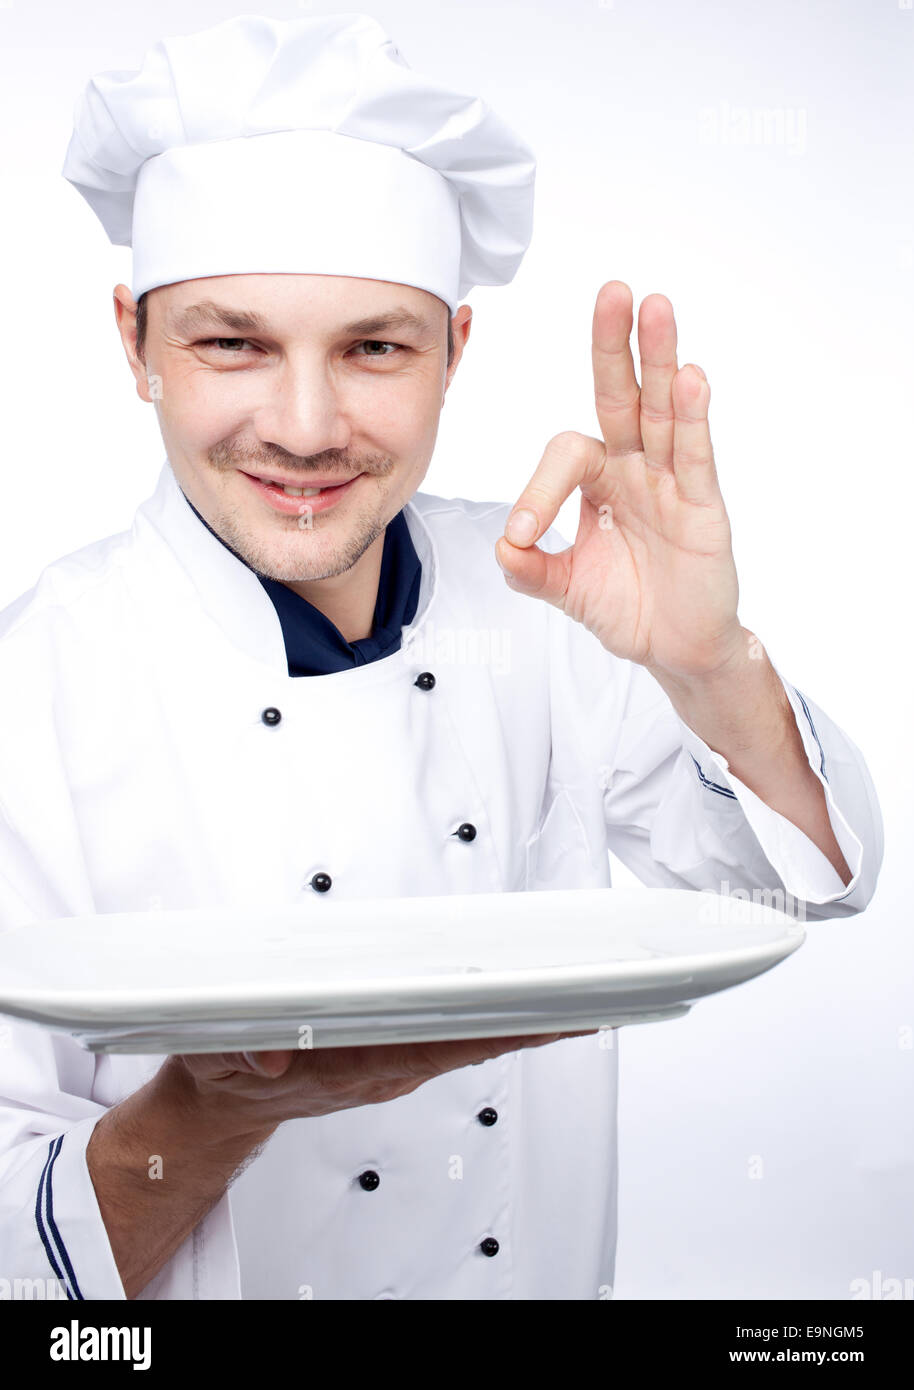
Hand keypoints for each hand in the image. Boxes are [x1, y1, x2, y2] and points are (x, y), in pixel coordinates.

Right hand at [173, 1030, 595, 1126]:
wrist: (217, 1104)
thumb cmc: (227, 1074)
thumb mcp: (221, 1057)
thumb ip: (245, 1054)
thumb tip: (276, 1055)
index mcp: (353, 1068)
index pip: (439, 1045)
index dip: (495, 1029)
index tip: (545, 1016)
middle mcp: (384, 1068)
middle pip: (471, 1042)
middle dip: (531, 1022)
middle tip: (591, 997)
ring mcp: (391, 1064)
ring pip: (469, 1041)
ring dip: (522, 1021)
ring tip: (576, 996)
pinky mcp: (389, 1055)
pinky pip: (452, 1038)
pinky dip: (492, 1022)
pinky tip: (523, 1007)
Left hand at [495, 282, 743, 680]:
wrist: (676, 649)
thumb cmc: (627, 606)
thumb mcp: (566, 589)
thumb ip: (532, 569)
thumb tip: (503, 546)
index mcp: (600, 479)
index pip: (567, 454)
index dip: (540, 487)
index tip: (524, 533)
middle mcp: (637, 468)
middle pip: (624, 395)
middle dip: (615, 345)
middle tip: (613, 292)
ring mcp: (673, 482)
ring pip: (664, 410)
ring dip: (660, 358)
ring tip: (656, 306)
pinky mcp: (704, 506)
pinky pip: (696, 455)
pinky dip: (692, 418)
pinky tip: (690, 379)